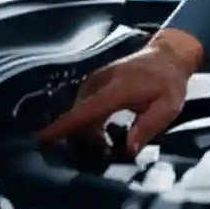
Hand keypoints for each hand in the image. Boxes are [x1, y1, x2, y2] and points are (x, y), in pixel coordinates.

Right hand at [35, 28, 204, 154]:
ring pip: (79, 112)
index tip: (41, 139)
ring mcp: (95, 80)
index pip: (85, 111)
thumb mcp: (168, 107)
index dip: (63, 127)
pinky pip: (83, 106)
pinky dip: (88, 122)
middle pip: (79, 116)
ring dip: (87, 131)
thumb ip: (148, 127)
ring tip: (106, 144)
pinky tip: (103, 132)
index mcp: (118, 88)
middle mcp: (100, 82)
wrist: (167, 56)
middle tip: (105, 152)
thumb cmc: (168, 83)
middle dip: (84, 139)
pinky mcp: (94, 82)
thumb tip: (128, 149)